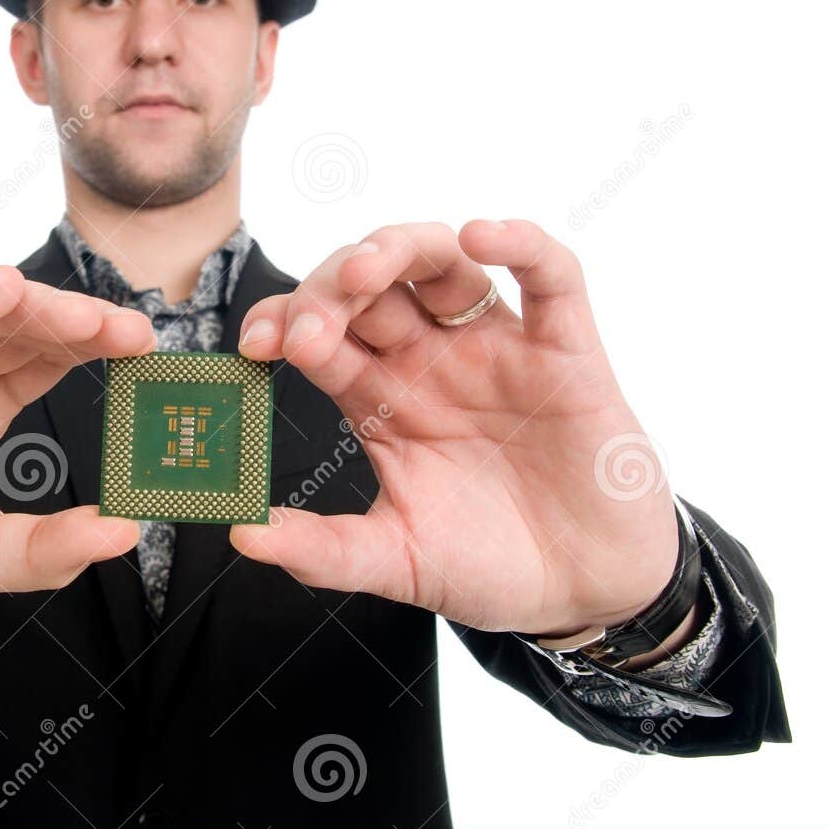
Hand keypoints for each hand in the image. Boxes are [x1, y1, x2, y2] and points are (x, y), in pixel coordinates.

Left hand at [231, 220, 679, 636]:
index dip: (283, 321)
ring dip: (398, 248)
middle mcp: (430, 359)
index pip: (318, 331)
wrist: (585, 593)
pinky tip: (481, 235)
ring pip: (441, 262)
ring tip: (366, 271)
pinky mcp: (565, 351)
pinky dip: (520, 243)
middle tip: (309, 324)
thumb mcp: (396, 561)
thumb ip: (323, 550)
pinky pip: (550, 276)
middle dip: (329, 287)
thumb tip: (242, 535)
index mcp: (379, 396)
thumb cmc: (490, 568)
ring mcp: (495, 348)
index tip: (255, 345)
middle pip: (368, 286)